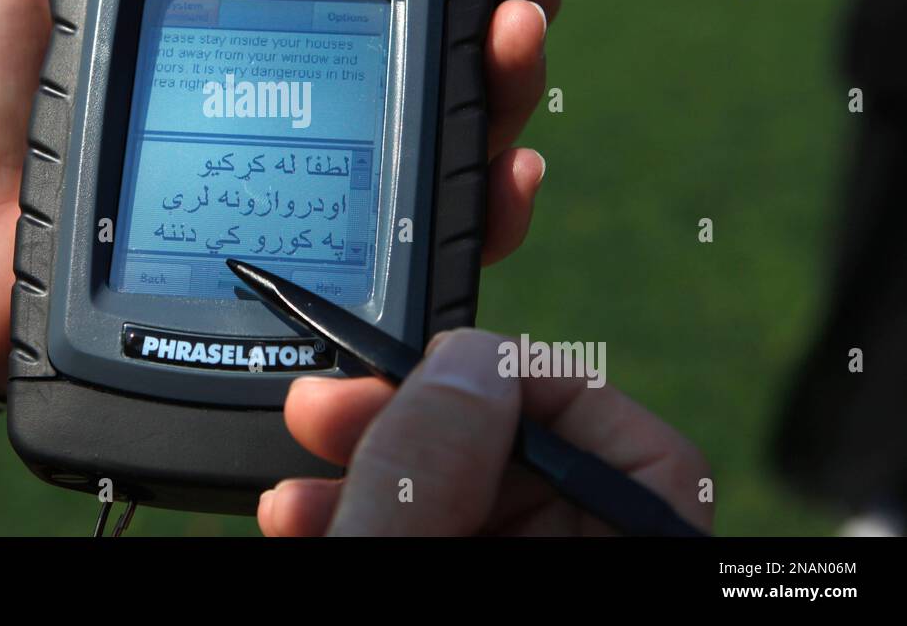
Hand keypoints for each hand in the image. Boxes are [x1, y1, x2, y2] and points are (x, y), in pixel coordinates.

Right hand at [258, 328, 713, 535]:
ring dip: (369, 467)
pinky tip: (303, 510)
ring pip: (459, 498)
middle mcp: (571, 573)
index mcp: (616, 570)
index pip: (638, 452)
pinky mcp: (451, 578)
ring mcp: (510, 575)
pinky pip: (422, 527)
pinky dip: (361, 511)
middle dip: (416, 421)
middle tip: (332, 405)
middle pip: (529, 463)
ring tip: (297, 477)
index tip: (440, 369)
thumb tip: (465, 358)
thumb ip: (431, 475)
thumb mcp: (401, 565)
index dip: (534, 390)